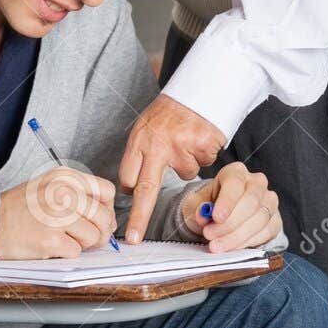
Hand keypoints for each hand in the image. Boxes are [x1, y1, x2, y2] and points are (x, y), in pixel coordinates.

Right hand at [0, 168, 116, 258]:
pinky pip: (76, 252)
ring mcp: (57, 217)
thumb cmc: (21, 208)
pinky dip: (66, 252)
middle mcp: (63, 193)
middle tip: (86, 236)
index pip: (107, 191)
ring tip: (64, 238)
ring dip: (83, 244)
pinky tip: (51, 245)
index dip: (106, 209)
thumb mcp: (50, 187)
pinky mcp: (51, 240)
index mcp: (65, 177)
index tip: (96, 218)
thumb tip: (109, 218)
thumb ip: (79, 195)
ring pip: (94, 237)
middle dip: (99, 232)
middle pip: (105, 217)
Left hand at [119, 94, 225, 244]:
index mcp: (140, 139)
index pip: (129, 177)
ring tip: (188, 139)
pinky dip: (203, 154)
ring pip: (185, 173)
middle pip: (146, 189)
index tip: (124, 214)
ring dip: (188, 162)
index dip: (131, 193)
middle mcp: (157, 144)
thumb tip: (131, 188)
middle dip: (139, 218)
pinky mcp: (202, 145)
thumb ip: (140, 154)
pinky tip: (200, 137)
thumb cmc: (172, 110)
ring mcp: (180, 145)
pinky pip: (203, 163)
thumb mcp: (147, 125)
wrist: (200, 88)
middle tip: (133, 239)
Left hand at [180, 162, 281, 253]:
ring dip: (237, 236)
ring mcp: (269, 201)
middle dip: (229, 223)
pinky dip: (248, 242)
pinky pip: (267, 231)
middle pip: (250, 202)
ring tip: (217, 245)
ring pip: (259, 219)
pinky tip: (233, 247)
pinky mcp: (275, 219)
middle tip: (210, 236)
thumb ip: (197, 208)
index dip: (227, 201)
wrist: (220, 219)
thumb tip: (203, 215)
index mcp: (236, 172)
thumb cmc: (209, 207)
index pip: (235, 183)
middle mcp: (257, 183)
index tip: (216, 218)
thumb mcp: (195, 205)